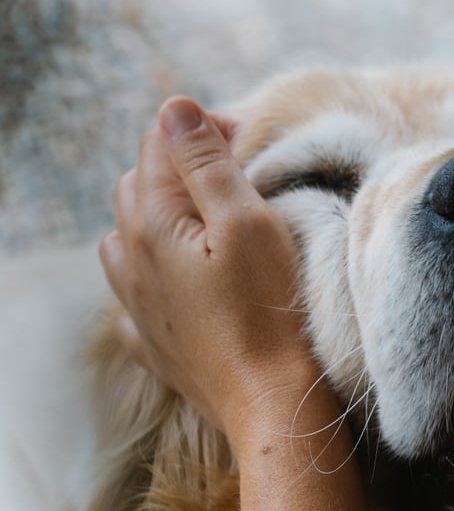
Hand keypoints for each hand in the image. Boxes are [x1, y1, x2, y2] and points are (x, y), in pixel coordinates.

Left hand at [99, 96, 318, 450]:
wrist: (271, 400)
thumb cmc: (268, 308)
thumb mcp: (247, 222)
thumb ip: (206, 164)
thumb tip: (174, 110)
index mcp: (151, 224)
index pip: (161, 146)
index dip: (204, 130)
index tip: (248, 140)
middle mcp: (129, 261)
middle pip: (137, 185)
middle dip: (179, 168)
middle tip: (236, 176)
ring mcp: (136, 306)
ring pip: (125, 238)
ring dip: (158, 218)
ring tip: (205, 225)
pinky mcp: (153, 343)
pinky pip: (134, 296)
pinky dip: (152, 276)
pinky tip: (181, 285)